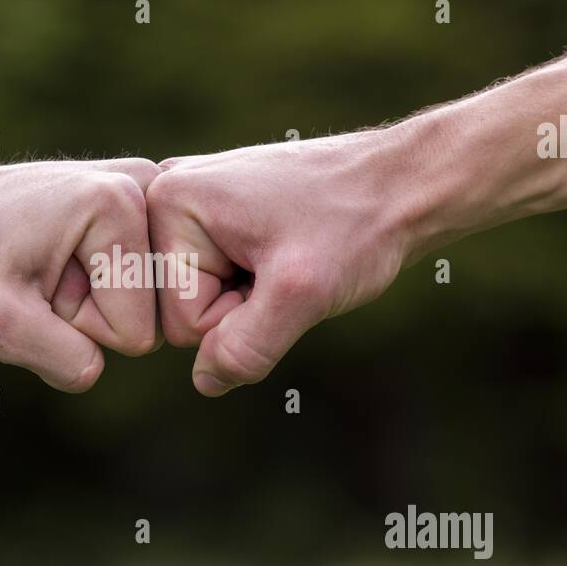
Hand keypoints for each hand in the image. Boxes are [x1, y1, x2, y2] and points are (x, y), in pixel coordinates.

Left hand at [0, 158, 160, 391]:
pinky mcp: (139, 205)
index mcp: (119, 204)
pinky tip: (59, 255)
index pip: (136, 330)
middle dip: (89, 313)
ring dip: (91, 300)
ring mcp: (146, 192)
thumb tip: (98, 368)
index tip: (37, 286)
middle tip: (39, 278)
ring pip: (146, 300)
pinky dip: (98, 282)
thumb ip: (60, 359)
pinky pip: (140, 281)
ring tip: (44, 267)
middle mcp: (146, 187)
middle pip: (150, 315)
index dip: (77, 324)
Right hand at [146, 129, 425, 395]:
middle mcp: (163, 196)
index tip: (281, 270)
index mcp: (167, 202)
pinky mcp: (211, 215)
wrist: (403, 183)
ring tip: (288, 253)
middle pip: (180, 313)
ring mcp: (188, 204)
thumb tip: (205, 382)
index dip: (239, 316)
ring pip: (202, 302)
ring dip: (249, 295)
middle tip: (286, 262)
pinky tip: (283, 250)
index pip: (180, 322)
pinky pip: (217, 281)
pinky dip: (254, 280)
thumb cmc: (358, 222)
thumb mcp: (301, 294)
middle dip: (239, 305)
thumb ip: (245, 347)